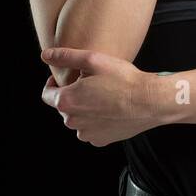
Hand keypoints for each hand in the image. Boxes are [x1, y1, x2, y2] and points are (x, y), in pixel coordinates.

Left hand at [40, 47, 162, 146]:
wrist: (149, 102)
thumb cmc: (123, 80)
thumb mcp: (93, 60)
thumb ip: (65, 57)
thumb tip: (45, 55)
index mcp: (67, 101)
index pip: (47, 94)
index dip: (53, 83)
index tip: (66, 78)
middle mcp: (72, 121)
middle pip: (64, 106)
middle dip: (73, 95)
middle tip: (92, 84)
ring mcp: (87, 133)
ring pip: (78, 118)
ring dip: (84, 108)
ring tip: (103, 96)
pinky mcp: (100, 140)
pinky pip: (91, 129)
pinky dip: (96, 120)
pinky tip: (110, 109)